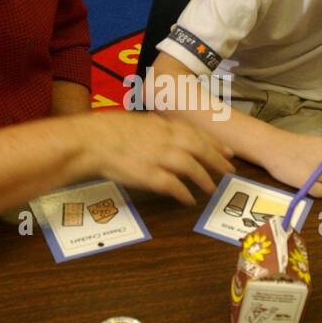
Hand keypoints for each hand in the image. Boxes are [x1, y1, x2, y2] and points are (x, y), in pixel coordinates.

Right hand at [79, 112, 234, 205]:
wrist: (92, 140)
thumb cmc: (108, 129)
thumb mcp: (136, 120)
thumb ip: (153, 125)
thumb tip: (159, 123)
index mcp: (163, 126)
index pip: (196, 134)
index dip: (214, 144)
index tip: (227, 151)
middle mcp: (166, 140)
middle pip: (200, 150)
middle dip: (217, 161)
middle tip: (229, 171)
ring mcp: (159, 157)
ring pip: (191, 168)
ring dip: (204, 179)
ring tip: (212, 189)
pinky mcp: (150, 175)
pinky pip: (173, 186)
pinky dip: (184, 194)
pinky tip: (189, 201)